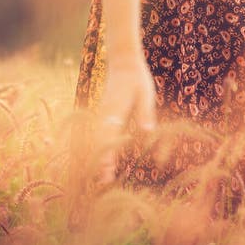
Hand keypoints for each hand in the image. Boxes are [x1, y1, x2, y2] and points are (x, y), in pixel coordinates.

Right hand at [93, 52, 157, 182]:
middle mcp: (105, 113)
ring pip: (97, 139)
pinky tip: (106, 161)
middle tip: (103, 182)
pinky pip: (100, 134)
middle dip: (101, 161)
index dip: (108, 154)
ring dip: (100, 156)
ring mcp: (102, 114)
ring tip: (103, 178)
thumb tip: (147, 133)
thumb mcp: (146, 94)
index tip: (107, 170)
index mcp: (115, 109)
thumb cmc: (137, 79)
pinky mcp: (104, 115)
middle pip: (100, 141)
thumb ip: (145, 113)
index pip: (109, 135)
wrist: (123, 62)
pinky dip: (101, 148)